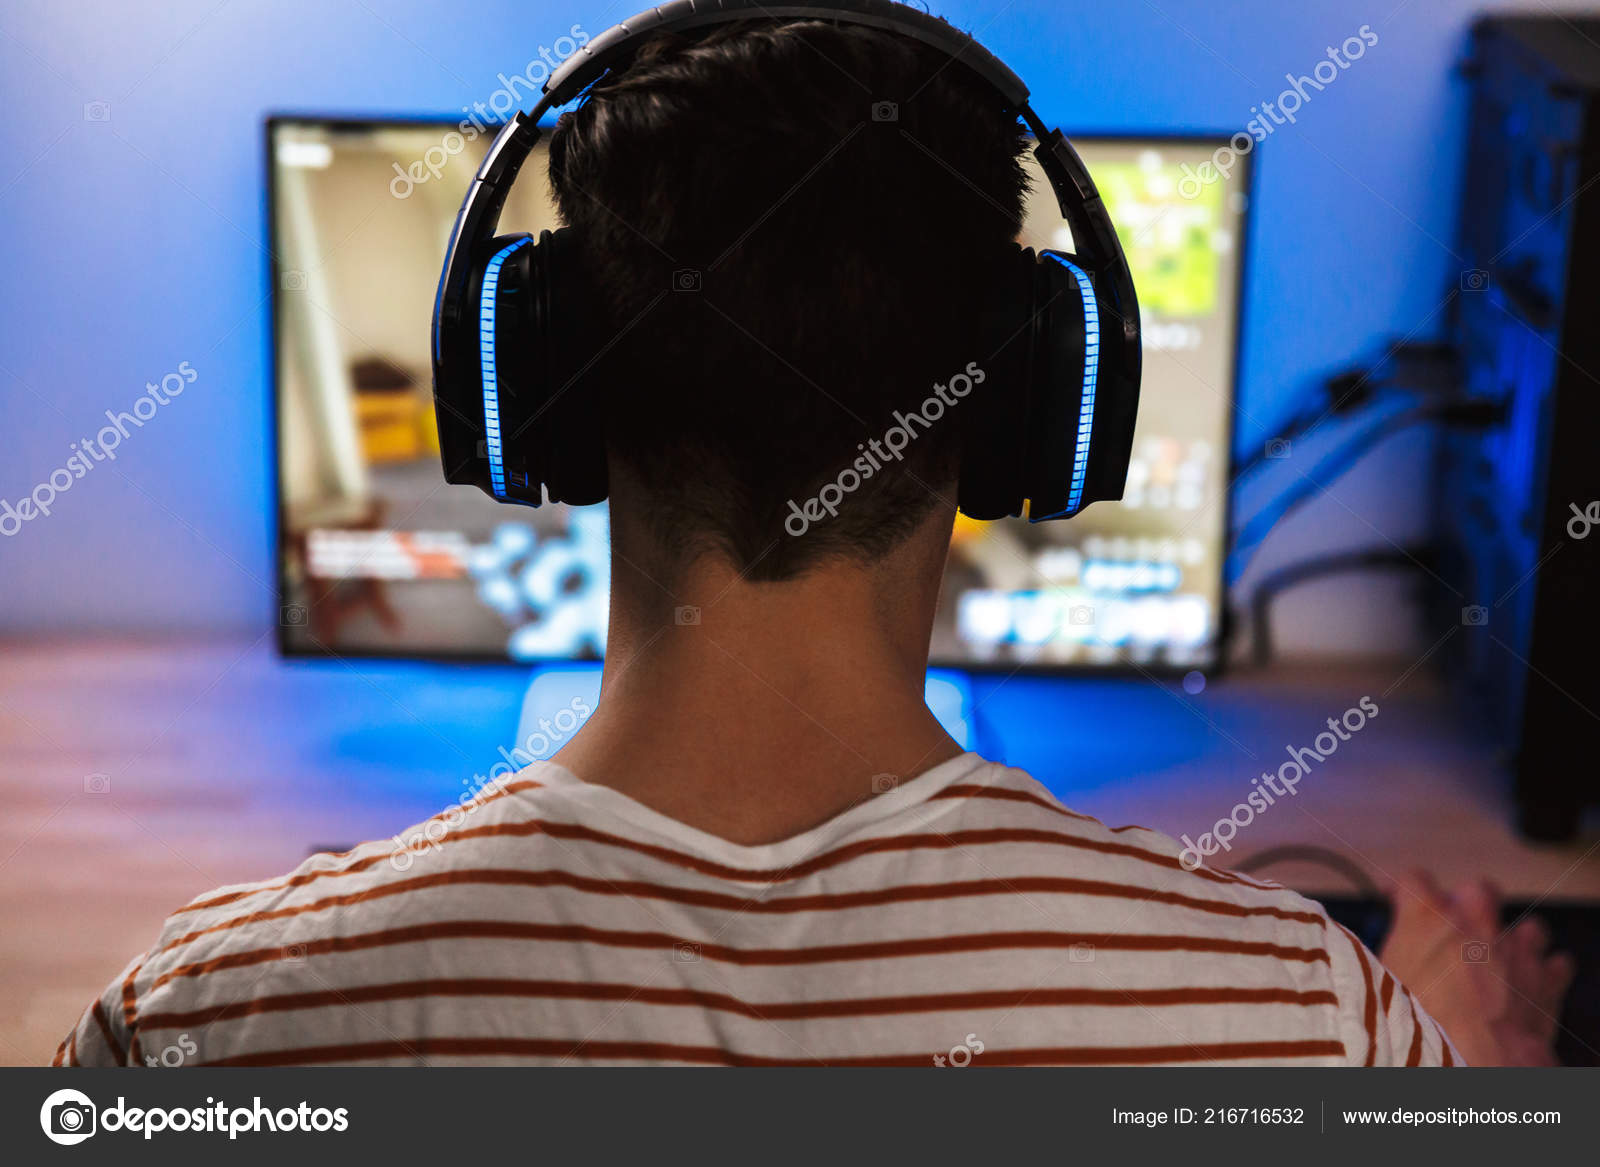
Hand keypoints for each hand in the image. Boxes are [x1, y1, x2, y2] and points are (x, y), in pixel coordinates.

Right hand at [1378, 870, 1574, 1065]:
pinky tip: (1529, 982)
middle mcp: (1476, 922)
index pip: (1412, 879)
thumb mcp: (1378, 981)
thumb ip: (1376, 953)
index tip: (1395, 900)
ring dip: (1513, 938)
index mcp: (1429, 916)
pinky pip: (1556, 963)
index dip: (1401, 889)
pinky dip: (1544, 971)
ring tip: (1498, 957)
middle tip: (1452, 929)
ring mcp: (1518, 948)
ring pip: (1526, 924)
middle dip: (1465, 905)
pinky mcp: (1548, 980)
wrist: (1479, 1062)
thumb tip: (1352, 950)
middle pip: (1476, 890)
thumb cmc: (1424, 1026)